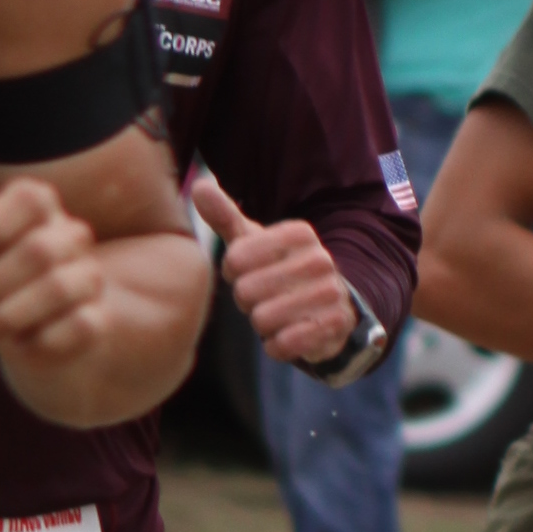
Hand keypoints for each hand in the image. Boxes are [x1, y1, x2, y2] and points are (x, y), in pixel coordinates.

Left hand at [0, 177, 114, 370]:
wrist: (17, 332)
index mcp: (39, 210)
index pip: (31, 199)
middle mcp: (71, 237)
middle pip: (41, 249)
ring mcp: (89, 277)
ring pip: (59, 288)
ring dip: (10, 314)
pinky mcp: (96, 317)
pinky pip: (79, 326)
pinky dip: (39, 340)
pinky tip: (21, 342)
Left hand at [189, 175, 360, 368]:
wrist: (332, 305)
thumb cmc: (280, 269)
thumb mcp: (254, 241)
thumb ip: (226, 216)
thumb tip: (199, 186)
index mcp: (300, 233)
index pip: (235, 258)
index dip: (233, 272)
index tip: (249, 271)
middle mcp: (320, 260)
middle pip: (246, 291)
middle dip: (247, 301)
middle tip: (263, 297)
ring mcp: (330, 294)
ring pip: (262, 318)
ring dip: (262, 323)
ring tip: (277, 314)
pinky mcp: (334, 327)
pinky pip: (284, 343)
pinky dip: (277, 345)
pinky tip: (287, 334)